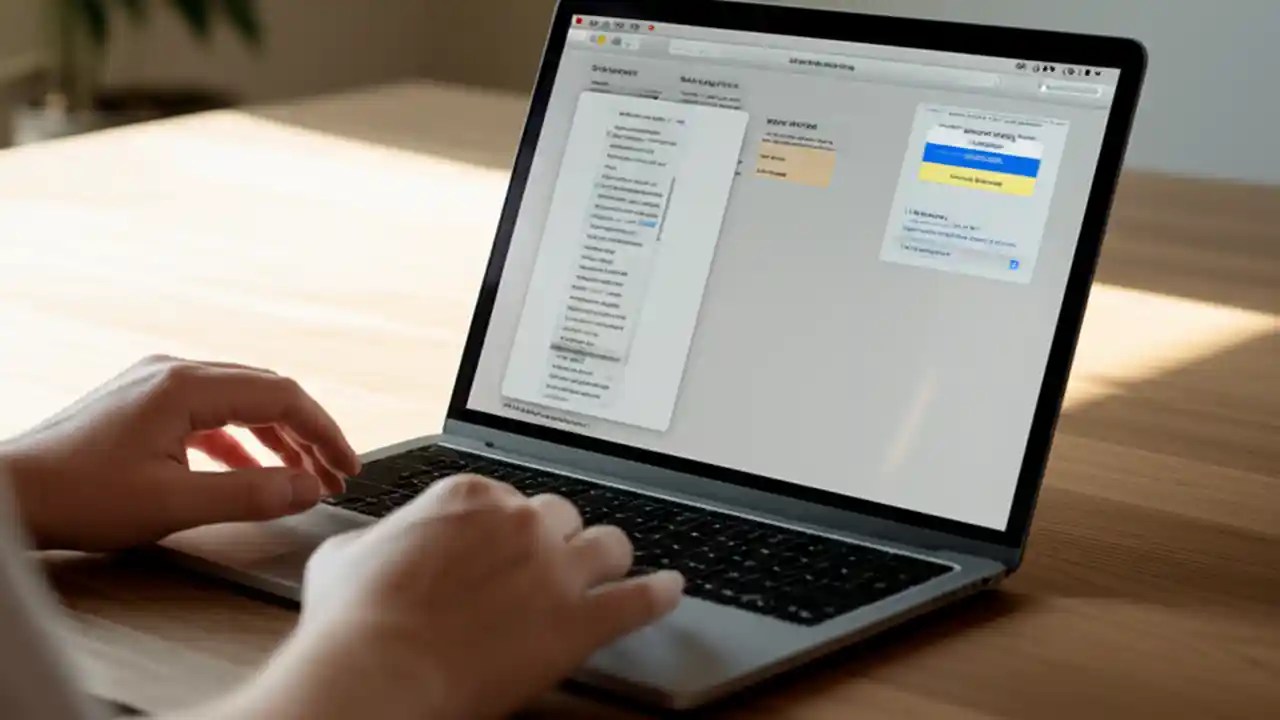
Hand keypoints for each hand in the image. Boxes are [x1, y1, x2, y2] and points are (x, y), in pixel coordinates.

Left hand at [0, 355, 359, 550]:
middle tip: (333, 474)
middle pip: (266, 392)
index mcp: (186, 387)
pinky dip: (240, 439)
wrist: (8, 494)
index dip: (324, 432)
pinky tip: (250, 469)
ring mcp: (155, 383)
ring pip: (240, 400)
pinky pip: (210, 411)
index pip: (283, 396)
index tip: (346, 466)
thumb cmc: (77, 497)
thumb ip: (250, 493)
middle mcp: (173, 372)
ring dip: (276, 437)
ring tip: (302, 475)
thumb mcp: (174, 504)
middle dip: (306, 434)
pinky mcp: (141, 402)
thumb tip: (307, 488)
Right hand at [233, 474, 683, 719]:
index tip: (502, 545)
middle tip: (542, 565)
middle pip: (560, 517)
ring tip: (609, 571)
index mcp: (469, 497)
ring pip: (608, 545)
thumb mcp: (346, 555)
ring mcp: (555, 570)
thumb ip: (379, 539)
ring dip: (606, 558)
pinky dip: (659, 595)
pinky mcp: (578, 622)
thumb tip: (375, 544)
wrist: (378, 671)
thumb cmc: (354, 620)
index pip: (507, 499)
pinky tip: (669, 591)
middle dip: (553, 539)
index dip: (504, 527)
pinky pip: (640, 600)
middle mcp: (520, 521)